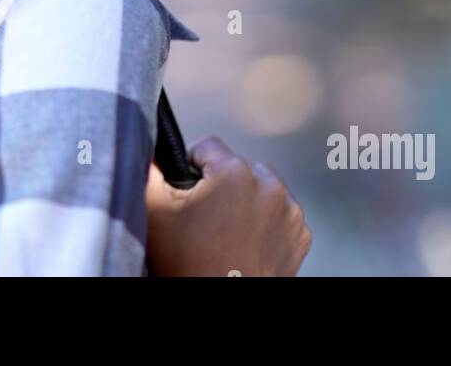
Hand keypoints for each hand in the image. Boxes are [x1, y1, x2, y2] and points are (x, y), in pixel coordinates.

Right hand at [144, 135, 311, 275]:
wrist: (220, 303)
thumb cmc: (186, 263)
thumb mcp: (155, 212)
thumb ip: (149, 170)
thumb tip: (150, 149)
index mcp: (235, 173)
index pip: (208, 147)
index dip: (191, 167)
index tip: (187, 193)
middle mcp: (270, 186)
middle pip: (238, 167)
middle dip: (223, 185)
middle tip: (207, 218)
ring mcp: (290, 213)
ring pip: (262, 190)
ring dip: (247, 202)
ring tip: (227, 232)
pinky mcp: (301, 236)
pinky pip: (280, 215)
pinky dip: (266, 224)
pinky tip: (247, 243)